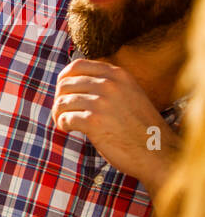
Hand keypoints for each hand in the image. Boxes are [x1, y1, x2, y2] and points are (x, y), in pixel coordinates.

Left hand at [52, 59, 181, 189]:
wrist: (158, 151)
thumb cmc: (140, 126)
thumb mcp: (129, 93)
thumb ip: (107, 84)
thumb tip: (71, 81)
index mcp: (118, 74)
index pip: (77, 65)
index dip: (64, 79)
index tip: (64, 92)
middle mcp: (110, 84)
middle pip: (65, 84)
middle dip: (60, 99)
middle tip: (64, 113)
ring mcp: (102, 102)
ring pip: (61, 102)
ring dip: (59, 115)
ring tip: (67, 124)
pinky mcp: (94, 121)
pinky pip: (64, 118)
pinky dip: (63, 125)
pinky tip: (71, 130)